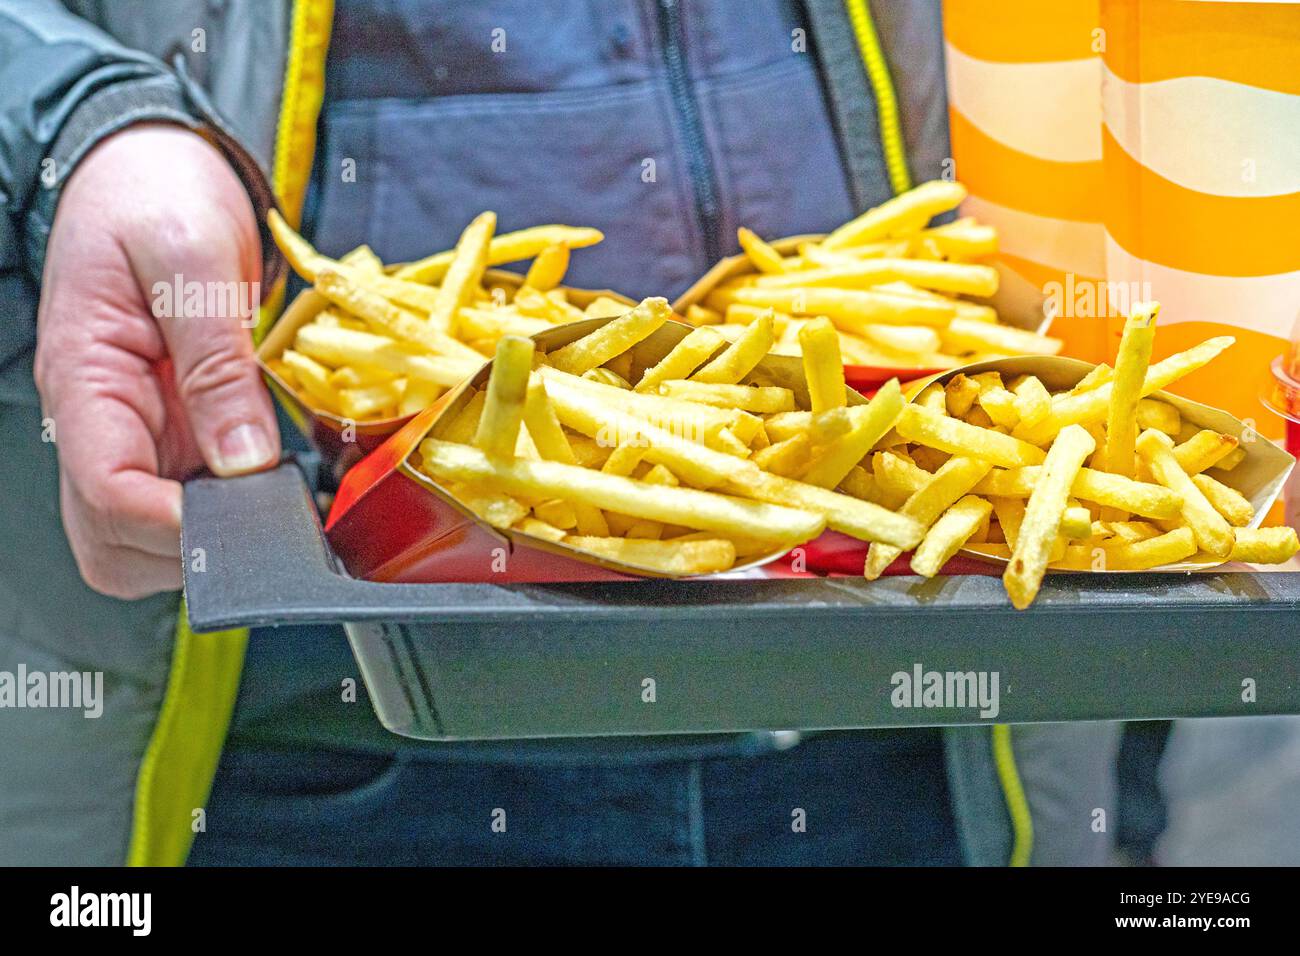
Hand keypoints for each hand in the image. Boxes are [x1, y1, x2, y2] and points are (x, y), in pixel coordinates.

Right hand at [35, 124, 279, 598]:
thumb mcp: (192, 259)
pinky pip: (183, 495)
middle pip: (114, 538)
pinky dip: (227, 506)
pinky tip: (270, 478)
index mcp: (84, 379)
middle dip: (189, 546)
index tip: (249, 513)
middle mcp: (98, 418)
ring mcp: (133, 428)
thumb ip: (217, 363)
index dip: (177, 524)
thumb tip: (245, 459)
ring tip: (273, 494)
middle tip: (265, 512)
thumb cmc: (156, 194)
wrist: (151, 166)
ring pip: (143, 534)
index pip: (108, 495)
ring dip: (208, 533)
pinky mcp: (169, 427)